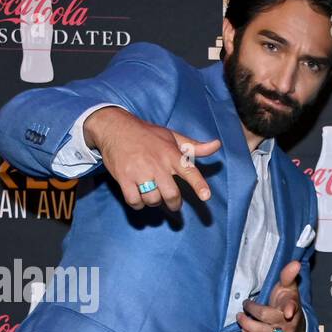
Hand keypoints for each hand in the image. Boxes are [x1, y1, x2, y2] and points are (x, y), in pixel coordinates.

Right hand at [85, 105, 220, 211]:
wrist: (115, 128)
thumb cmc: (148, 135)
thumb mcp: (172, 137)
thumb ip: (194, 147)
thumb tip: (217, 145)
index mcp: (171, 154)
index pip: (189, 171)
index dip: (199, 185)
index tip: (206, 196)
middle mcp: (157, 164)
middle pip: (171, 195)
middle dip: (174, 204)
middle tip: (173, 202)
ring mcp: (139, 171)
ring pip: (153, 200)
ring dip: (154, 202)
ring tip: (152, 192)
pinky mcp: (123, 178)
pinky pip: (135, 201)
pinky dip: (138, 204)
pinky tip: (138, 196)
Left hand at [239, 261, 305, 331]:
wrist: (295, 327)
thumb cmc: (287, 302)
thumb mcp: (289, 288)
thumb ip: (288, 276)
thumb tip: (295, 263)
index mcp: (292, 305)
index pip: (292, 305)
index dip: (290, 308)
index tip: (287, 312)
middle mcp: (288, 322)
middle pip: (266, 316)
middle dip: (252, 309)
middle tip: (245, 304)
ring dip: (246, 324)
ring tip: (240, 317)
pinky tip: (244, 331)